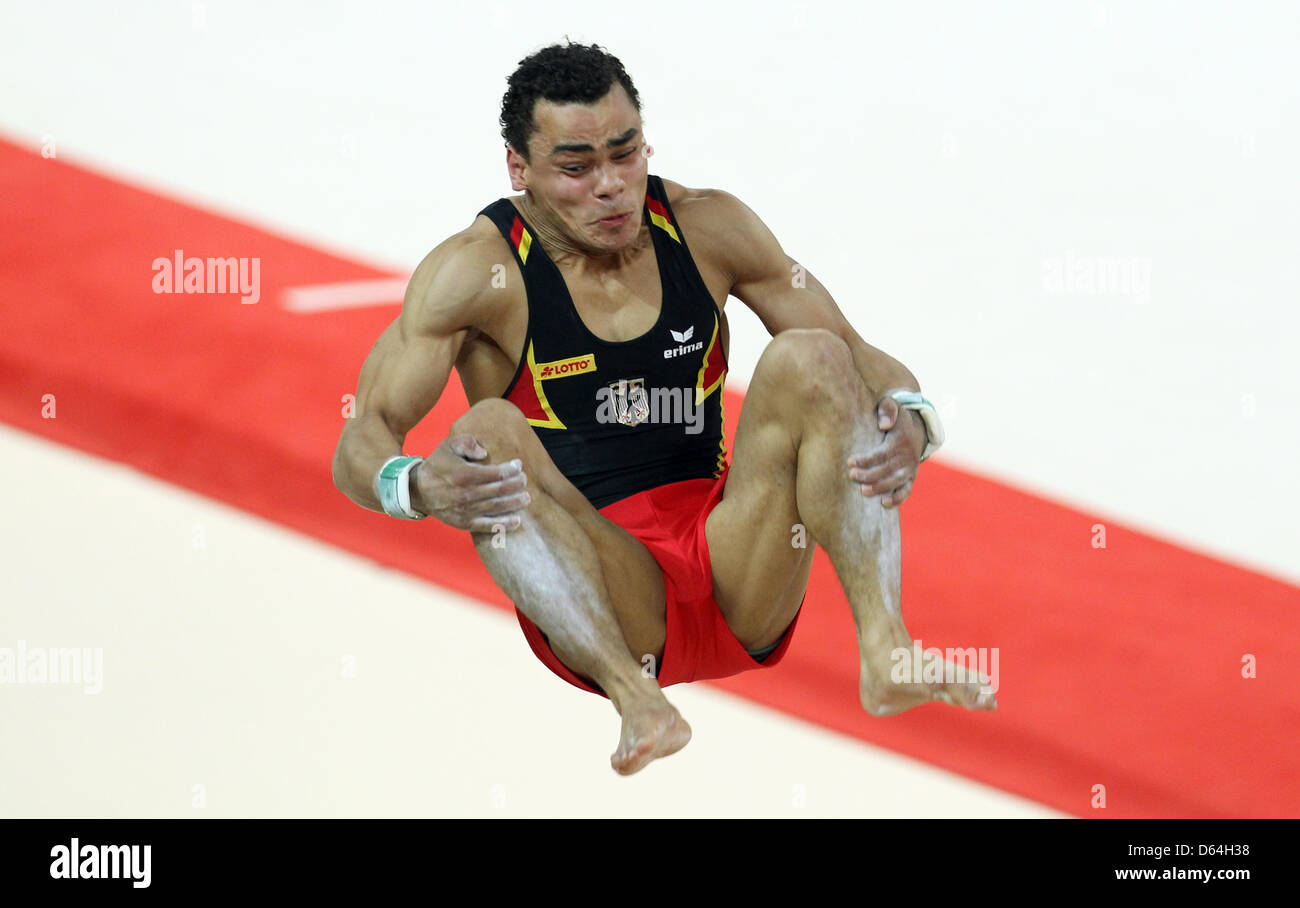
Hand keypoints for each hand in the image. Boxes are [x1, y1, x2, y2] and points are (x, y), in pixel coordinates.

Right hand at [410, 435, 530, 531]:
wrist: (418, 490)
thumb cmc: (438, 466)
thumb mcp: (449, 446)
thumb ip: (468, 443)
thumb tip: (485, 453)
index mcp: (464, 474)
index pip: (496, 473)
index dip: (511, 469)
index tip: (518, 465)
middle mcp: (466, 494)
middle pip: (500, 490)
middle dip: (516, 484)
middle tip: (524, 480)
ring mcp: (465, 510)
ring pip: (497, 507)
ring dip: (515, 502)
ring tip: (526, 497)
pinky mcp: (464, 523)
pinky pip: (487, 526)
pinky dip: (504, 524)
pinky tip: (517, 521)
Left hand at [846, 394, 927, 507]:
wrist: (916, 428)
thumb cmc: (896, 417)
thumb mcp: (893, 406)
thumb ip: (887, 409)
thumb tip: (883, 424)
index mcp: (900, 441)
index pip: (883, 453)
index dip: (866, 459)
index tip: (850, 462)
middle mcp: (907, 456)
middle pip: (888, 469)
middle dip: (869, 474)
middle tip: (852, 475)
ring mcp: (910, 468)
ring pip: (896, 481)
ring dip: (880, 488)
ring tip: (863, 491)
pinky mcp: (910, 477)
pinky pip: (906, 490)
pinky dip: (898, 498)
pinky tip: (883, 503)